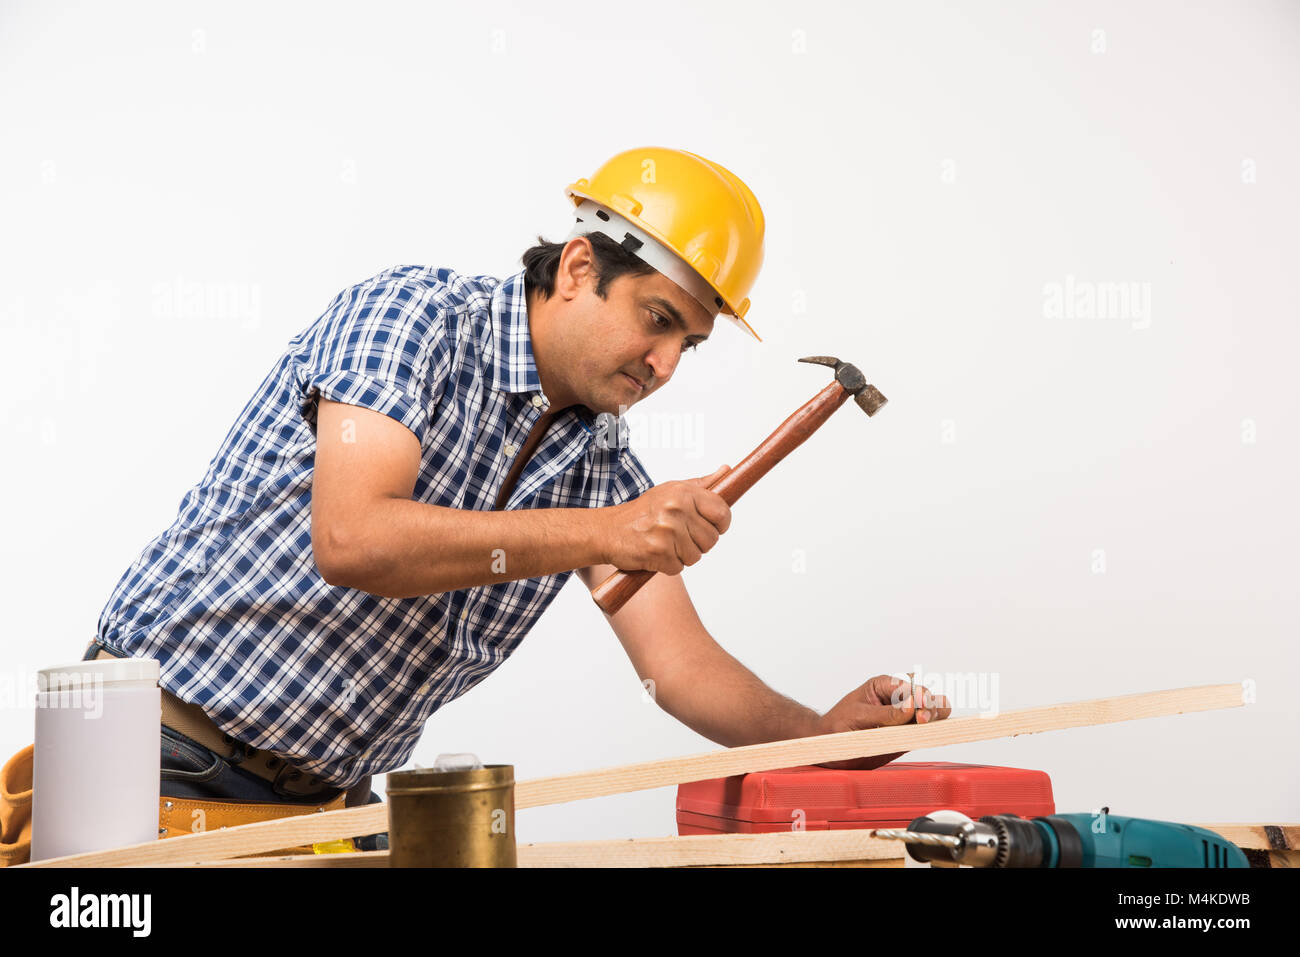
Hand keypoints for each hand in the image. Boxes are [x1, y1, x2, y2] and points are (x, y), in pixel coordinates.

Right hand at [599, 465, 732, 574]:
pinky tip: (656, 553)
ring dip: (683, 556)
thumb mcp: (671, 491)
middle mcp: (676, 509)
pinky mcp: (658, 553)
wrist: (608, 530)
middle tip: (679, 536)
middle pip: (711, 539)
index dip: (720, 524)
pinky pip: (679, 567)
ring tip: (666, 543)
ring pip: (696, 556)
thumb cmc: (643, 512)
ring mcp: (667, 531)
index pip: (722, 512)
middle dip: (698, 543)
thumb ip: (701, 484)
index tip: (711, 526)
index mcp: (683, 492)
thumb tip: (726, 471)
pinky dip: (669, 565)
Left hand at [813, 674, 951, 770]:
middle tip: (922, 719)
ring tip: (924, 724)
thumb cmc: (838, 724)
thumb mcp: (858, 715)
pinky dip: (935, 730)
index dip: (917, 693)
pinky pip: (928, 730)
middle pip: (926, 694)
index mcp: (885, 685)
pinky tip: (933, 732)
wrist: (829, 745)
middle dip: (930, 704)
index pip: (909, 684)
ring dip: (936, 715)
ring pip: (933, 710)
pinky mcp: (908, 734)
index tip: (918, 705)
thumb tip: (911, 707)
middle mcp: (899, 698)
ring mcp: (905, 717)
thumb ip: (886, 713)